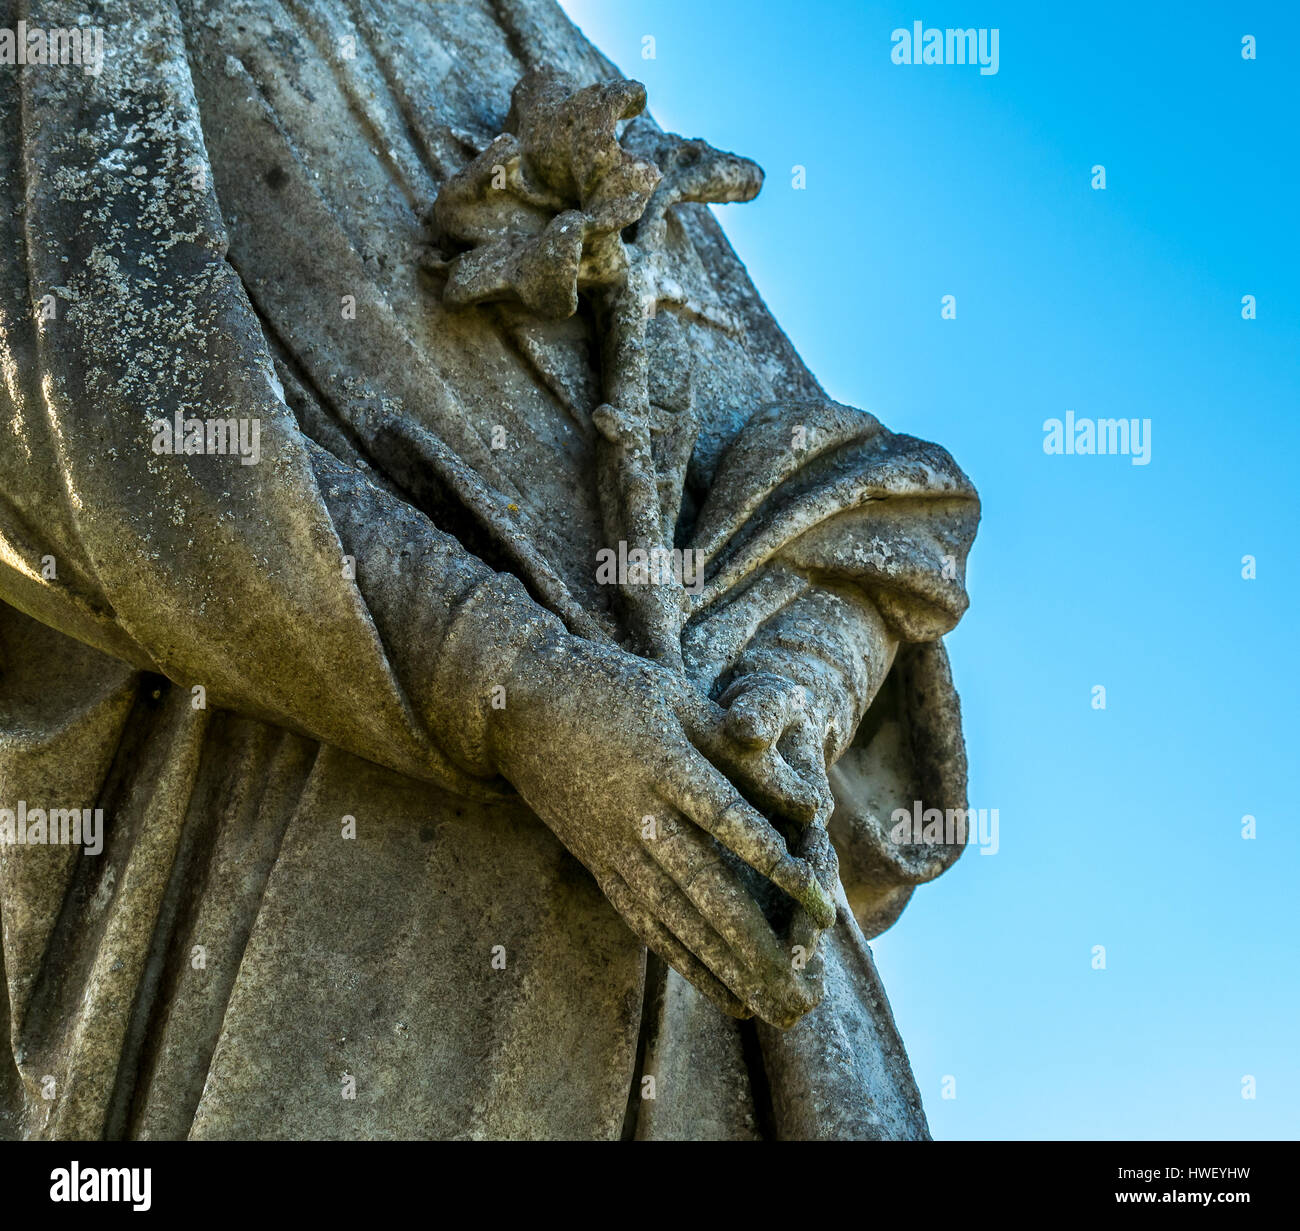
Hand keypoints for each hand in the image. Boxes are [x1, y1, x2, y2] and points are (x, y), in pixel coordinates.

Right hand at [488, 629, 834, 1026]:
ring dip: (723, 969)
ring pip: (674, 918)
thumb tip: (807, 801)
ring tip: (767, 1007)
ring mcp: (613, 847)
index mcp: (664, 766)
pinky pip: (643, 920)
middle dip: (756, 948)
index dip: (776, 866)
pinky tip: (715, 987)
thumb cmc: (610, 690)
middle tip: (800, 992)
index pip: (730, 825)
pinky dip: (681, 958)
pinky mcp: (598, 863)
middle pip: (704, 891)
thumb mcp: (678, 699)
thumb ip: (741, 751)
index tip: (818, 902)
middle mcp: (639, 816)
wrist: (519, 708)